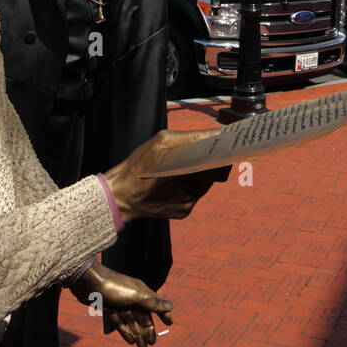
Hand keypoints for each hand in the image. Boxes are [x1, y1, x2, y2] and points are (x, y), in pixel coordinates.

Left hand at [68, 263, 172, 346]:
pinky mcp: (110, 307)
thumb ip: (152, 302)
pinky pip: (120, 322)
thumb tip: (171, 306)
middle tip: (151, 344)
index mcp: (141, 292)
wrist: (87, 281)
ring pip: (132, 321)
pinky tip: (130, 340)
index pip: (155, 305)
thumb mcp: (135, 296)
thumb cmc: (112, 286)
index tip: (170, 323)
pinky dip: (125, 331)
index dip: (163, 314)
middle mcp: (133, 298)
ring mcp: (121, 303)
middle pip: (143, 316)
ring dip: (137, 334)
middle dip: (148, 330)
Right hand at [102, 129, 229, 222]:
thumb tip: (214, 133)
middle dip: (210, 162)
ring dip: (200, 173)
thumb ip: (188, 137)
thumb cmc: (138, 166)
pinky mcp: (183, 212)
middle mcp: (192, 192)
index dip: (223, 152)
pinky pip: (194, 195)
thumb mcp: (160, 142)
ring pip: (204, 184)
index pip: (218, 163)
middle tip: (208, 149)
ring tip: (186, 164)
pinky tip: (176, 179)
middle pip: (212, 173)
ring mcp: (188, 204)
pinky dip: (190, 185)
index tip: (227, 142)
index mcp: (188, 174)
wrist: (119, 197)